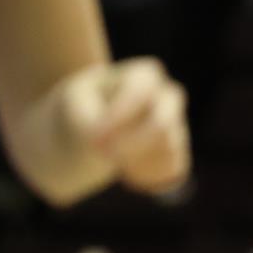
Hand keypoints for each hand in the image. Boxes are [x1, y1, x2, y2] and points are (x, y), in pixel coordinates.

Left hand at [59, 58, 190, 194]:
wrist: (91, 122)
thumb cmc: (83, 107)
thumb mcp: (75, 107)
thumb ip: (93, 124)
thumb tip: (113, 151)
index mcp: (143, 75)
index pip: (140, 93)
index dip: (119, 117)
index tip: (94, 138)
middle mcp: (167, 97)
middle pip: (162, 123)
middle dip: (133, 145)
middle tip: (104, 156)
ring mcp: (177, 124)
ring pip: (167, 149)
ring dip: (136, 161)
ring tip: (110, 162)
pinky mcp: (177, 151)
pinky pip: (174, 168)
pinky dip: (151, 177)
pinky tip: (128, 176)